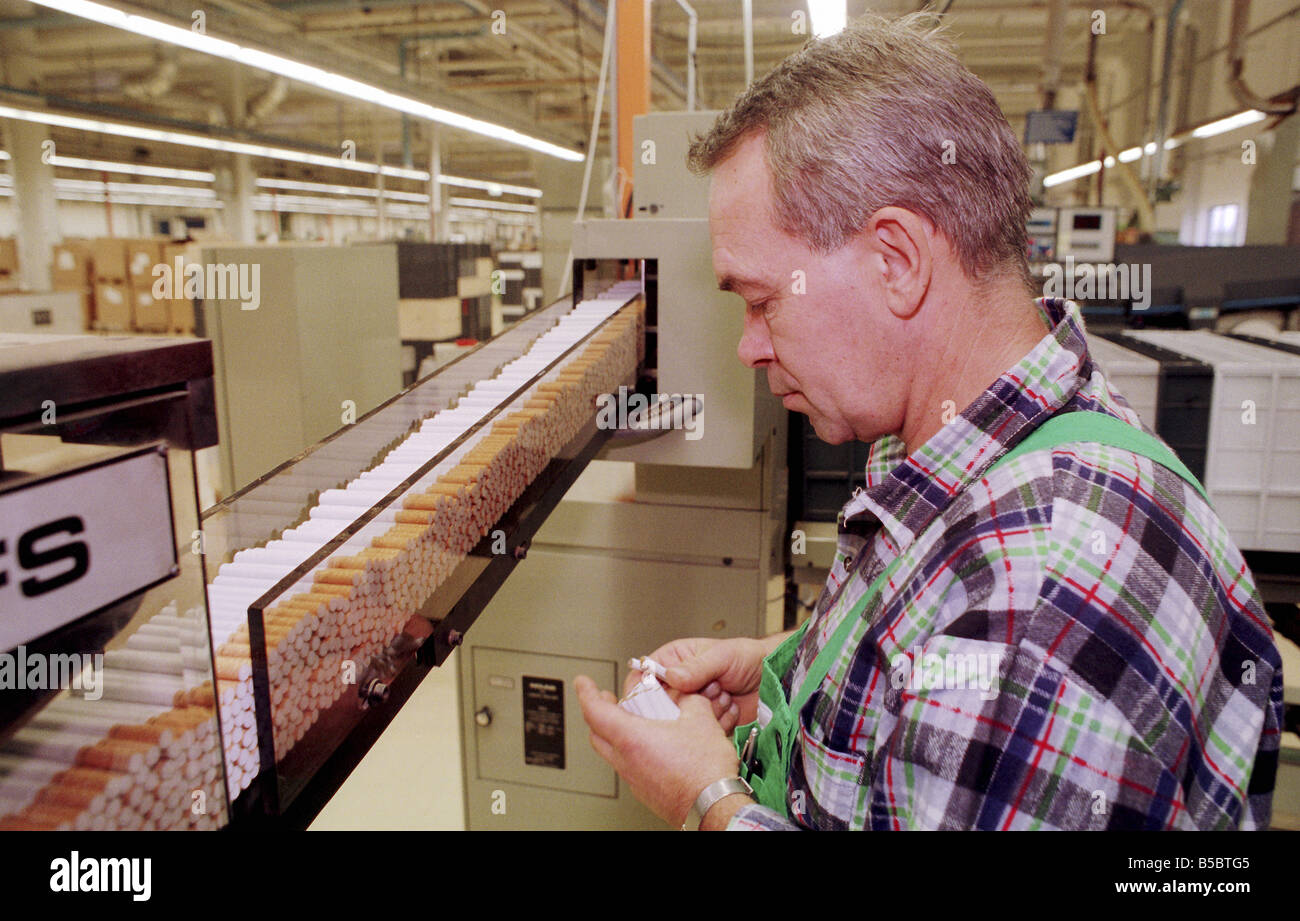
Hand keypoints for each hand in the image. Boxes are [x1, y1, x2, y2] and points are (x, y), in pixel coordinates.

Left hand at [576, 675, 743, 827]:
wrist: (714, 807)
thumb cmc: (705, 771)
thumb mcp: (701, 719)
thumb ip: (689, 700)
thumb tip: (687, 695)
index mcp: (632, 739)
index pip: (594, 712)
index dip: (586, 693)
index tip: (583, 683)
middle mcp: (627, 761)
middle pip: (596, 734)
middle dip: (597, 713)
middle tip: (604, 700)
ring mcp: (635, 780)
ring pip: (612, 752)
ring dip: (615, 734)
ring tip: (634, 722)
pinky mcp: (646, 792)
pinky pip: (630, 767)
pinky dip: (632, 752)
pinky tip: (654, 747)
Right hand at [627, 636, 768, 725]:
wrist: (773, 678)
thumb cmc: (748, 658)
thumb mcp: (722, 656)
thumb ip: (696, 668)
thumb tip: (671, 677)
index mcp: (673, 660)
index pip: (643, 676)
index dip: (643, 690)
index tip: (654, 700)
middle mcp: (678, 684)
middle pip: (657, 704)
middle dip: (683, 703)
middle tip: (706, 692)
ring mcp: (690, 705)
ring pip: (679, 721)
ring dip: (703, 712)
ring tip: (723, 695)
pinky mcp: (704, 723)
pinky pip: (699, 732)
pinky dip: (716, 723)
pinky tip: (730, 707)